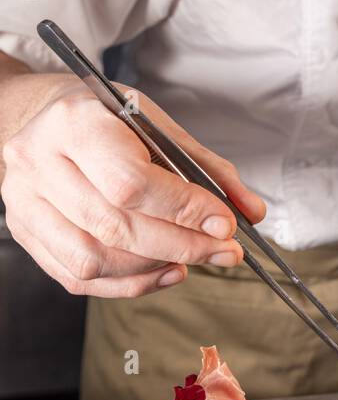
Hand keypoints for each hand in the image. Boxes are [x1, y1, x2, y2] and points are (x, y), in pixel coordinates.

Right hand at [1, 82, 265, 297]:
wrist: (39, 116)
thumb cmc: (102, 118)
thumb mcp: (154, 123)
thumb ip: (204, 166)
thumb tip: (250, 211)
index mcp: (75, 124)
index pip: (131, 182)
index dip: (183, 209)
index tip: (224, 223)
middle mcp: (40, 163)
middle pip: (116, 226)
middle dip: (181, 245)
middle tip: (223, 251)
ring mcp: (25, 202)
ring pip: (94, 260)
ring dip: (154, 268)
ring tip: (191, 259)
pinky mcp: (24, 232)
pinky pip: (79, 277)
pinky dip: (128, 283)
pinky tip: (162, 271)